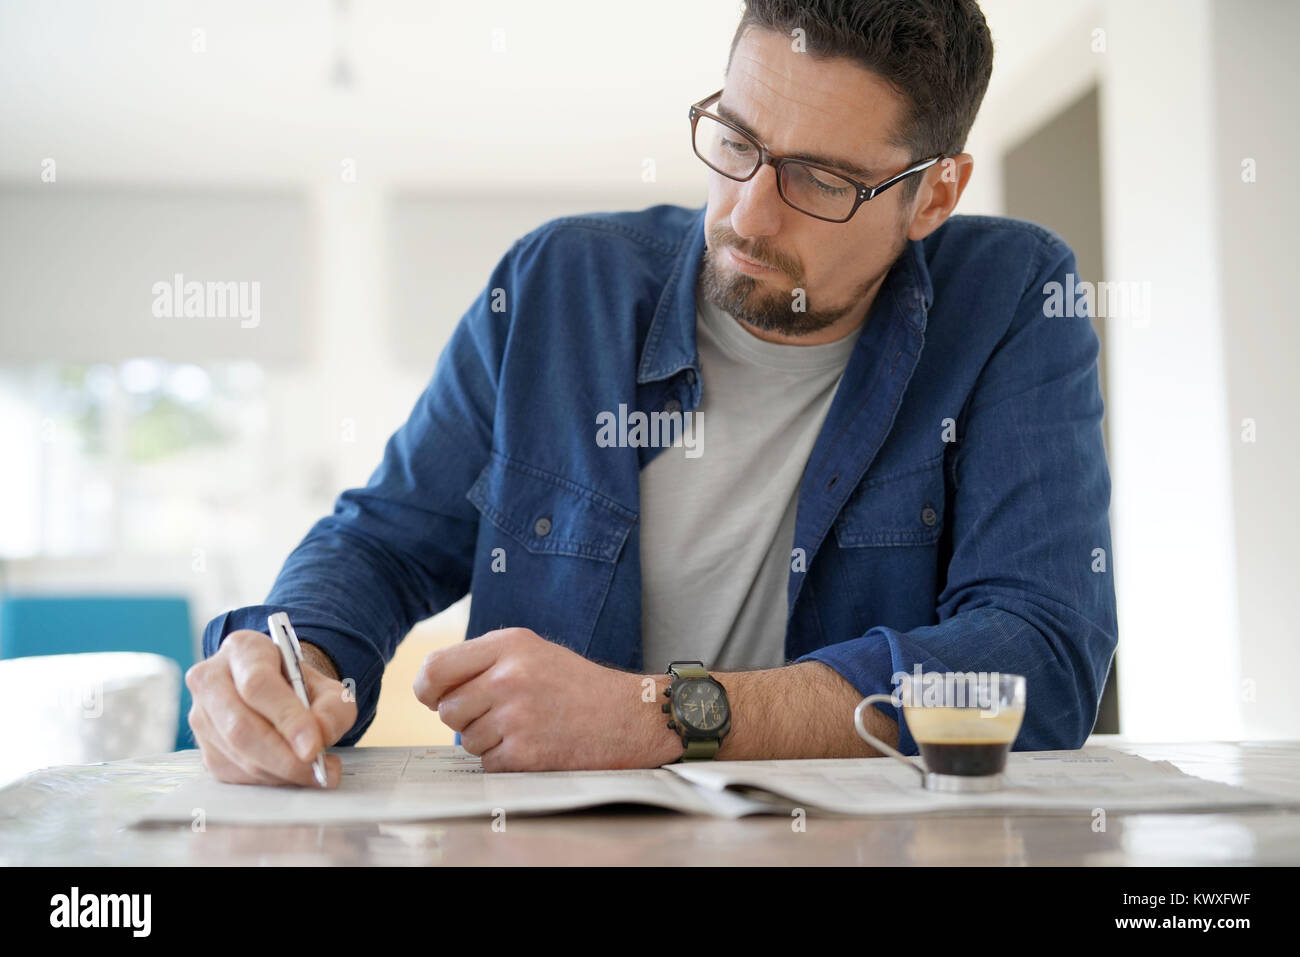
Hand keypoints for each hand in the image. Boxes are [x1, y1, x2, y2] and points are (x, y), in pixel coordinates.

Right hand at [186, 629, 356, 786]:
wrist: (276, 692)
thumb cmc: (300, 686)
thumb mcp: (328, 687)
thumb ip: (333, 709)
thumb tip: (319, 738)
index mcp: (243, 649)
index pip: (258, 685)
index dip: (287, 719)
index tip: (313, 747)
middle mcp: (211, 679)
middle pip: (240, 726)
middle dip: (283, 756)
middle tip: (318, 769)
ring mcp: (201, 716)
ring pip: (238, 754)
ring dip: (280, 771)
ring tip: (315, 771)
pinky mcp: (204, 749)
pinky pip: (235, 774)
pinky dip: (269, 779)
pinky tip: (291, 773)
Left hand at [413, 627, 672, 771]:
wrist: (626, 715)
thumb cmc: (575, 684)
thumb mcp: (531, 651)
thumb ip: (483, 661)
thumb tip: (430, 689)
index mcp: (508, 645)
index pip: (436, 668)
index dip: (426, 689)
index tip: (432, 697)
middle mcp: (509, 677)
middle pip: (447, 710)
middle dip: (465, 718)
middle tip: (500, 713)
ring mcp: (516, 716)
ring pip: (466, 740)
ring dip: (488, 741)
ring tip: (525, 727)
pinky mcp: (525, 753)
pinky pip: (488, 764)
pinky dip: (505, 762)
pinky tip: (534, 745)